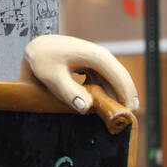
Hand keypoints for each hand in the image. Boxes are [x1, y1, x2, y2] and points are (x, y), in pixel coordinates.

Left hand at [19, 35, 138, 113]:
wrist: (38, 47)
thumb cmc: (43, 60)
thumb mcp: (52, 77)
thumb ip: (68, 92)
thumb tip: (86, 107)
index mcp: (94, 56)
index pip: (118, 76)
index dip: (125, 94)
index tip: (128, 113)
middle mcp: (101, 55)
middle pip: (122, 77)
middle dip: (127, 97)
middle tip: (128, 119)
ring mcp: (99, 59)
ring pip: (116, 79)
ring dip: (119, 96)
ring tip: (119, 116)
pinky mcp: (95, 65)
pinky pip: (107, 80)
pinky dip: (110, 92)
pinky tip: (108, 106)